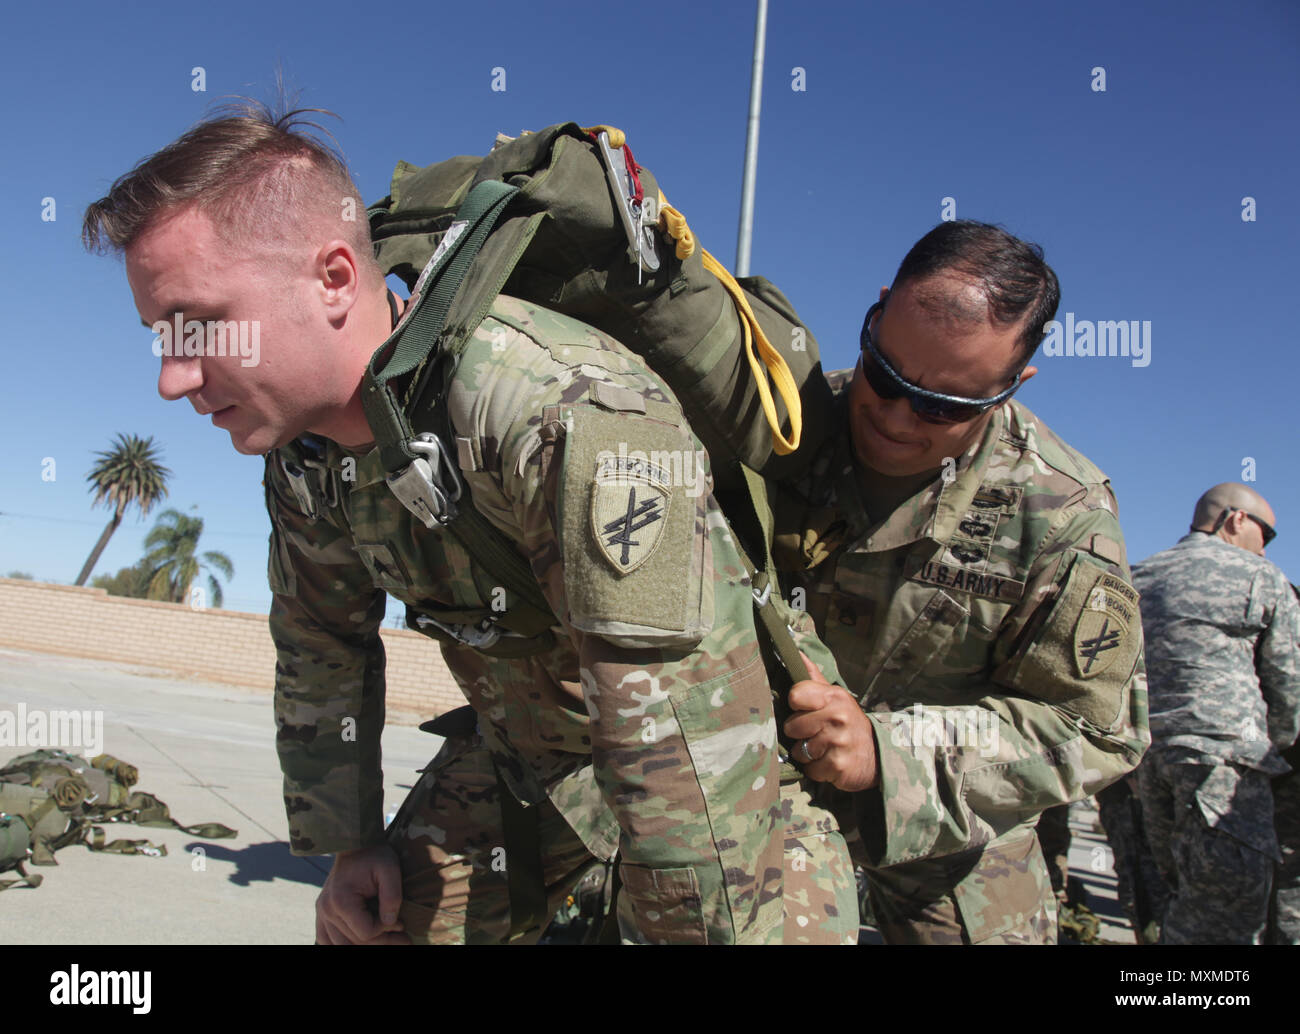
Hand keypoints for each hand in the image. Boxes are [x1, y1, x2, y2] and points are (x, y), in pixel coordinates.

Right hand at [315, 844, 409, 944]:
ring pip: (341, 945)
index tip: (401, 921)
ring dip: (366, 944)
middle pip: (354, 942)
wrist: (356, 844)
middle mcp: (326, 910)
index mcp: (341, 900)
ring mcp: (321, 912)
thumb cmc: (375, 855)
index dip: (387, 931)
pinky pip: (326, 940)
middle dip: (382, 941)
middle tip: (404, 938)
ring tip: (388, 937)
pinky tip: (362, 941)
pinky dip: (343, 943)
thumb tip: (391, 923)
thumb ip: (392, 896)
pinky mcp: (322, 913)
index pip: (366, 933)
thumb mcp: (390, 869)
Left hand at [783, 654, 878, 791]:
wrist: (877, 755)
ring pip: (799, 750)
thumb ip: (812, 676)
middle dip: (800, 734)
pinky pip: (810, 769)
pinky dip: (817, 770)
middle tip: (817, 733)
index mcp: (834, 697)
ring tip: (823, 748)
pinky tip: (829, 762)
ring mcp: (838, 742)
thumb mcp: (835, 696)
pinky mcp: (838, 765)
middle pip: (792, 726)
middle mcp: (837, 717)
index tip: (805, 709)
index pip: (795, 695)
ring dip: (807, 754)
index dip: (796, 705)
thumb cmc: (848, 722)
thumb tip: (795, 651)